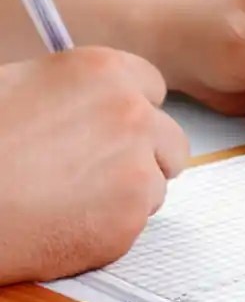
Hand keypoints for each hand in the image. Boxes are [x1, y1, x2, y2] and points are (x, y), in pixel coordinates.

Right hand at [0, 48, 188, 284]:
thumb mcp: (19, 85)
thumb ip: (73, 92)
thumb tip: (91, 102)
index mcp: (104, 71)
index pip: (153, 90)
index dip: (131, 113)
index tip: (109, 129)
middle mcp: (132, 114)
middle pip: (169, 140)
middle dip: (141, 158)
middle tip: (93, 174)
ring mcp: (135, 168)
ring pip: (154, 186)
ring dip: (124, 196)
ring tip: (64, 200)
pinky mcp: (127, 220)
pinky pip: (134, 225)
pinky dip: (106, 230)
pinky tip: (61, 225)